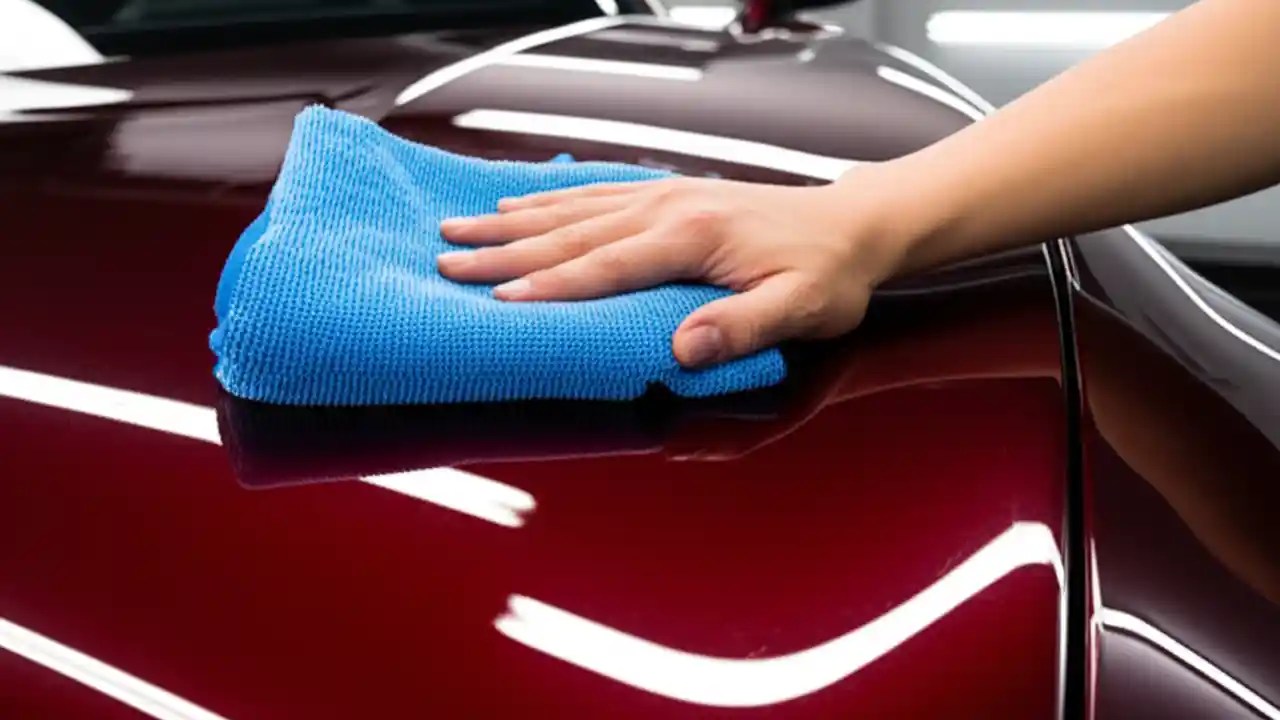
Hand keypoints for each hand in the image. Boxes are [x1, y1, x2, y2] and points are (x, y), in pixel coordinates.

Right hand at [437, 173, 903, 367]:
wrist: (854, 225)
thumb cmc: (828, 275)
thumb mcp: (800, 309)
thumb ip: (741, 327)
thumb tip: (682, 349)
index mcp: (693, 238)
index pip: (606, 266)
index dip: (550, 286)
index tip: (496, 300)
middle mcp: (669, 208)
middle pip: (572, 233)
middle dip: (505, 252)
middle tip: (446, 261)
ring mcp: (665, 195)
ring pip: (573, 209)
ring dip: (514, 223)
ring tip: (461, 229)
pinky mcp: (668, 194)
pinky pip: (595, 192)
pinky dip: (549, 200)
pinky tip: (519, 206)